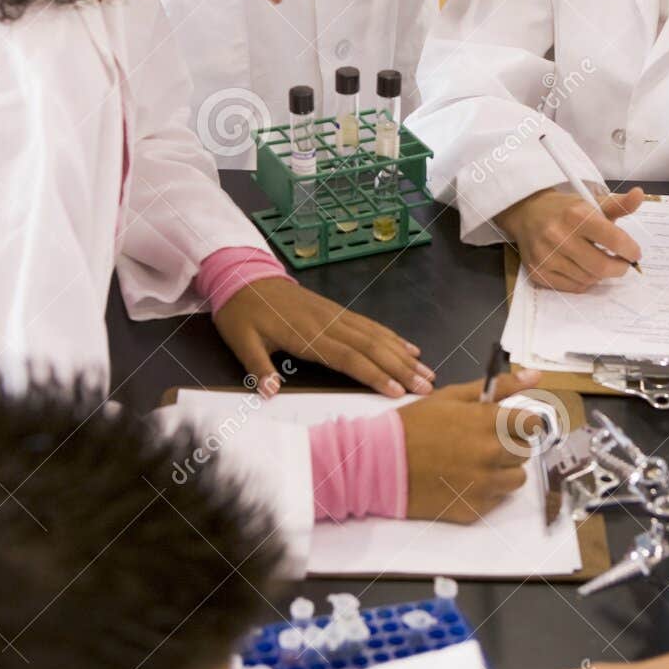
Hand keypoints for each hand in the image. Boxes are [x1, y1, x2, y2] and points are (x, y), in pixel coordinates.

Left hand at [213, 278, 434, 398]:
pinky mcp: (336, 311)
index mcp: (307, 334)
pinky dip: (392, 336)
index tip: (398, 391)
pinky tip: (408, 347)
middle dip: (402, 368)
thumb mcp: (241, 341)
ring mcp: (335, 315)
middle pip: (371, 347)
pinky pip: (369, 325)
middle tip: (427, 387)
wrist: (244, 276)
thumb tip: (270, 392)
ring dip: (403, 354)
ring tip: (427, 371)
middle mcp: (328, 323)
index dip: (374, 375)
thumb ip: (257, 367)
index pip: (347, 358)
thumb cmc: (242, 313)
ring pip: (376, 335)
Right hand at [399, 373, 540, 523]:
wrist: (381, 463)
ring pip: (516, 479)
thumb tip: (534, 376)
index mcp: (487, 422)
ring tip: (476, 463)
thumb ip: (498, 387)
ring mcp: (484, 485)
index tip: (509, 423)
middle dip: (510, 444)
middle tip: (484, 441)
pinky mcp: (475, 509)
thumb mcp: (453, 396)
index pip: (533, 423)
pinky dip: (486, 490)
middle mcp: (491, 454)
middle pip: (525, 451)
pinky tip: (463, 480)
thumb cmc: (416, 424)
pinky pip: (497, 499)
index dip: (522, 422)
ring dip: (503, 470)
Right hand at [495, 185, 643, 291]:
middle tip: (622, 264)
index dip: (630, 250)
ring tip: (598, 261)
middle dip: (619, 268)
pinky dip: (584, 281)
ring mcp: (546, 256)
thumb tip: (640, 195)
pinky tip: (583, 268)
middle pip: (602, 266)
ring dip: (600, 274)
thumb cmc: (566, 209)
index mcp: (576, 215)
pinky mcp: (538, 272)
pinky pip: (573, 287)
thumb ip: (618, 204)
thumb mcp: (592, 201)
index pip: (613, 239)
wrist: (527, 213)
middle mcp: (559, 235)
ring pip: (589, 279)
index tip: (634, 253)